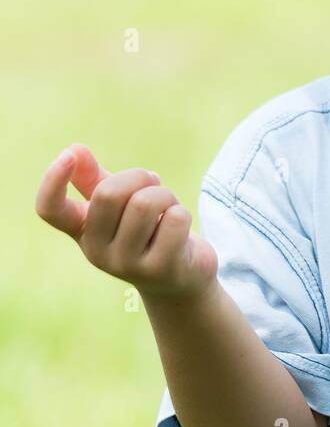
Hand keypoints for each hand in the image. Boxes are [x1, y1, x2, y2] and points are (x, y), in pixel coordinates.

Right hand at [35, 143, 217, 301]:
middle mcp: (97, 252)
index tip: (68, 155)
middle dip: (138, 177)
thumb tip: (74, 148)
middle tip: (153, 186)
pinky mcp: (159, 269)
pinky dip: (182, 213)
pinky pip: (175, 219)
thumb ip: (94, 179)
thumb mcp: (119, 205)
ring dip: (165, 195)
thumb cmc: (146, 232)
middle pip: (107, 194)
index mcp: (82, 231)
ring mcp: (127, 265)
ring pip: (144, 203)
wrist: (180, 278)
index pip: (50, 209)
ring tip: (168, 207)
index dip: (52, 180)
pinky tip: (179, 229)